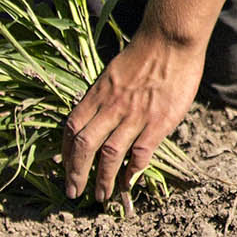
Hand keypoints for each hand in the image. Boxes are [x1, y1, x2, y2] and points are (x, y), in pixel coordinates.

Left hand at [61, 28, 205, 203]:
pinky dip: (131, 171)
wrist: (170, 40)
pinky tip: (128, 181)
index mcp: (97, 94)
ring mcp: (134, 116)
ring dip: (102, 180)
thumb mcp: (113, 73)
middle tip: (73, 192)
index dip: (65, 152)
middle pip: (85, 146)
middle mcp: (111, 107)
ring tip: (100, 196)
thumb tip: (96, 119)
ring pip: (109, 156)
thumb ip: (104, 98)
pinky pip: (139, 155)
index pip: (72, 127)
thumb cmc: (143, 54)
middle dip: (75, 174)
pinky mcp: (158, 123)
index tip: (65, 167)